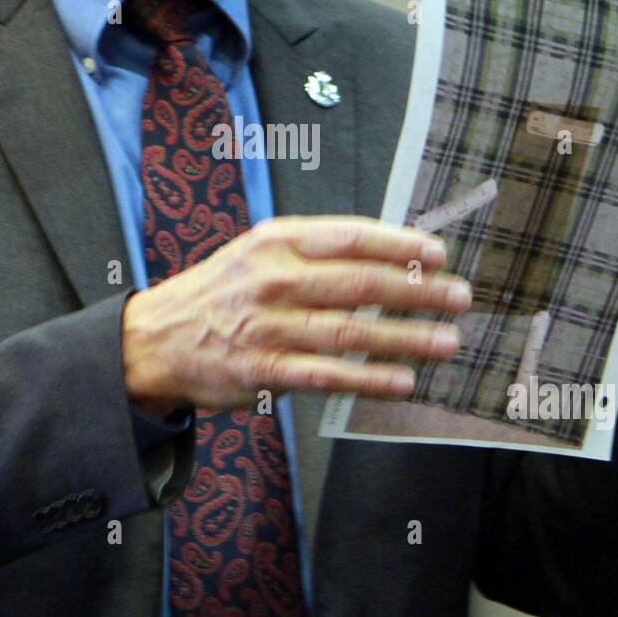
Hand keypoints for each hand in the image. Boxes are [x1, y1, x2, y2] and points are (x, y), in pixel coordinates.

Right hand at [121, 216, 470, 413]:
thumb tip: (391, 255)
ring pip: (351, 331)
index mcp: (277, 241)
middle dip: (418, 290)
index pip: (351, 237)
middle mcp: (274, 279)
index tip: (439, 253)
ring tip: (448, 341)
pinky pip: (327, 375)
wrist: (156, 338)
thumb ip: (317, 251)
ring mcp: (268, 326)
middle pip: (360, 283)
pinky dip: (368, 378)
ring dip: (406, 337)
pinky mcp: (263, 370)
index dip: (401, 244)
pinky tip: (402, 380)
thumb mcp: (261, 251)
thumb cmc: (223, 291)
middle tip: (460, 297)